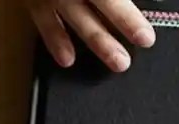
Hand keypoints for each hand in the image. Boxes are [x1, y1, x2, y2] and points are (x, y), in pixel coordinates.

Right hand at [24, 0, 156, 72]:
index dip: (127, 11)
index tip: (147, 23)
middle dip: (125, 19)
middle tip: (145, 39)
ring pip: (78, 17)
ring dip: (99, 40)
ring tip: (119, 62)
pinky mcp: (31, 0)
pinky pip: (44, 21)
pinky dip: (56, 40)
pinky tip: (67, 60)